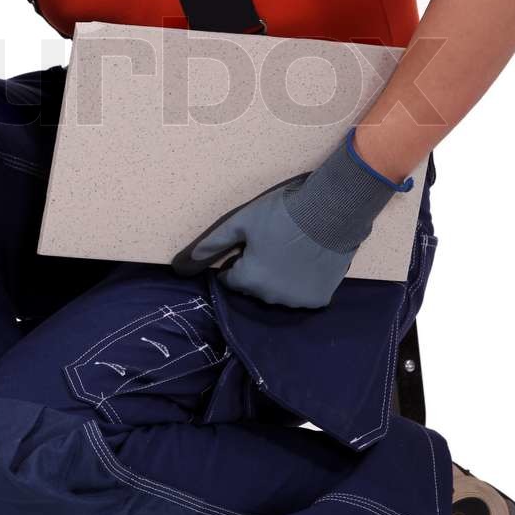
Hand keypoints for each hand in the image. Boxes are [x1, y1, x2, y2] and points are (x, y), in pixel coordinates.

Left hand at [170, 129, 413, 308]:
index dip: (236, 263)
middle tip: (269, 248)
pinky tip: (306, 264)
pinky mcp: (318, 300)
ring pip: (278, 295)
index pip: (230, 281)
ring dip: (278, 281)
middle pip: (254, 289)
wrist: (330, 212)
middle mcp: (270, 298)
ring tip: (288, 255)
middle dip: (256, 273)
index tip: (248, 248)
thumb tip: (184, 263)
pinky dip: (301, 285)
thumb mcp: (241, 223)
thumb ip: (213, 244)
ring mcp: (296, 302)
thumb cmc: (281, 214)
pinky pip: (302, 297)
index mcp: (249, 280)